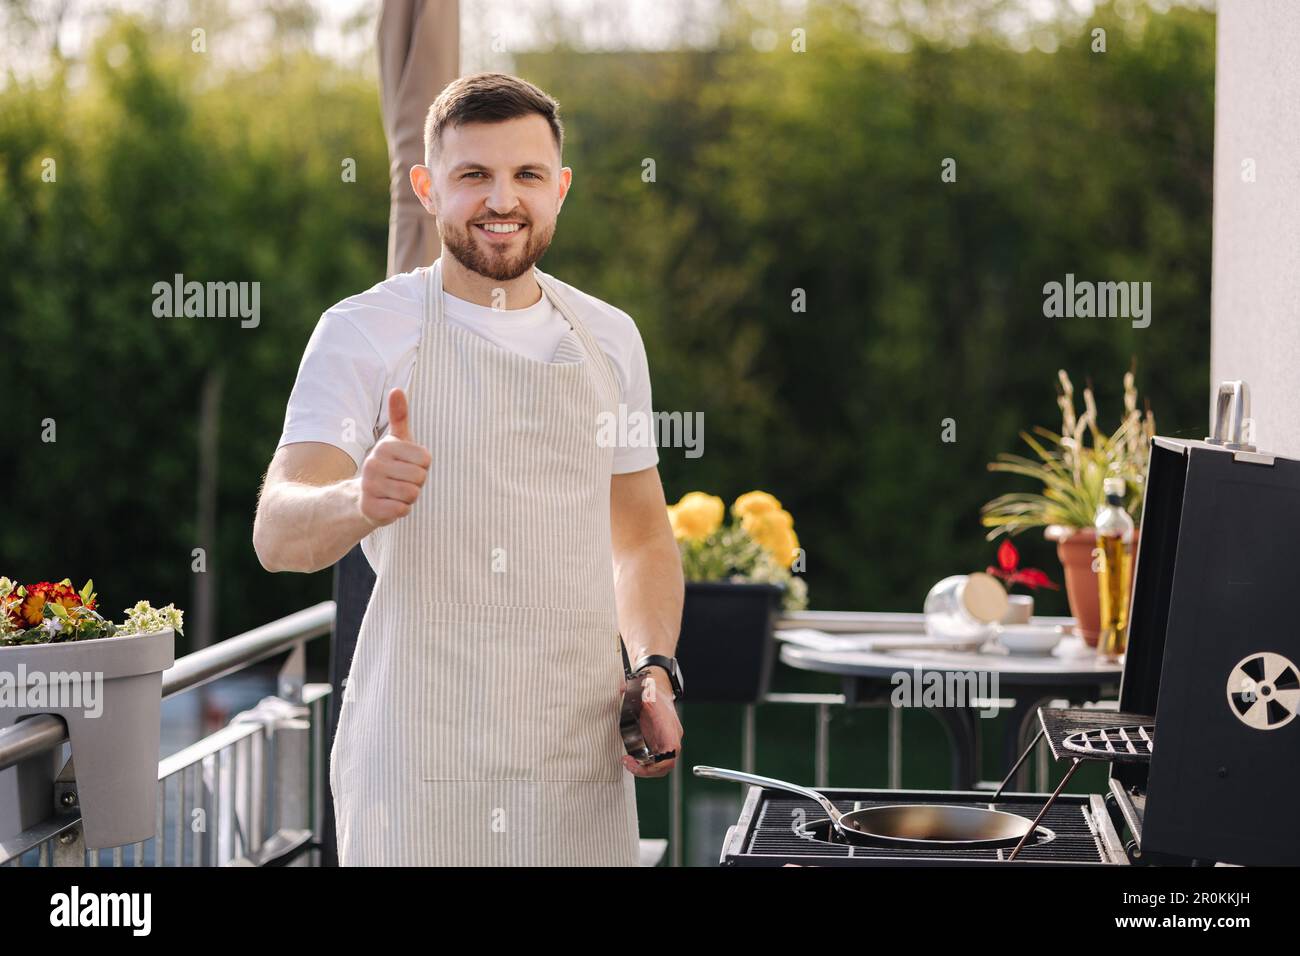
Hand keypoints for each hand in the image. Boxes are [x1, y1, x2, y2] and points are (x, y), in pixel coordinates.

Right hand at [357, 388, 431, 526]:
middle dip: (416, 483)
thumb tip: (397, 389)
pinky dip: (401, 510)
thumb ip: (399, 416)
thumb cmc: (389, 465)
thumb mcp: (396, 440)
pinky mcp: (370, 508)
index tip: (407, 465)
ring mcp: (369, 487)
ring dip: (409, 497)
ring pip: (412, 494)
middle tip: (401, 481)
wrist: (363, 497)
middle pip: (420, 477)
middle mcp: (373, 464)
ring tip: (396, 493)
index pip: (425, 459)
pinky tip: (389, 504)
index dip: (422, 466)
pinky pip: (402, 510)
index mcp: (385, 447)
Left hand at [621, 669, 682, 777]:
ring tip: (627, 762)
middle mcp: (672, 738)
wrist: (659, 691)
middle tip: (627, 763)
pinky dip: (644, 766)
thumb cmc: (653, 693)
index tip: (640, 762)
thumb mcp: (645, 692)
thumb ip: (633, 691)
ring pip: (661, 767)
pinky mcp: (660, 746)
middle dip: (647, 770)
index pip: (672, 751)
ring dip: (645, 770)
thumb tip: (621, 688)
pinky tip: (630, 760)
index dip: (660, 762)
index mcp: (670, 728)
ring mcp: (666, 744)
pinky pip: (655, 763)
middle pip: (667, 765)